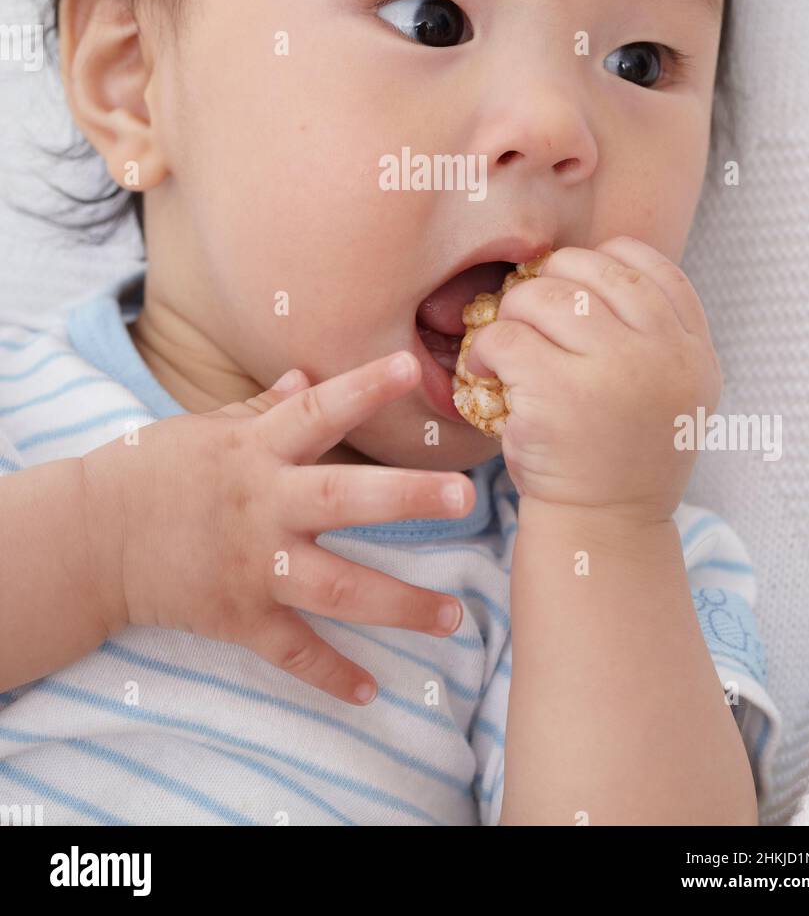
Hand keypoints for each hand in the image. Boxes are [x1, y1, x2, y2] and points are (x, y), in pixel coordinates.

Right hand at [82, 352, 473, 705]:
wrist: (92, 540)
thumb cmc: (152, 471)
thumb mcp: (206, 428)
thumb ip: (263, 407)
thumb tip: (306, 374)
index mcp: (257, 451)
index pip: (319, 411)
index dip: (364, 388)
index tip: (412, 367)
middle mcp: (263, 506)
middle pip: (344, 499)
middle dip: (406, 498)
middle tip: (464, 496)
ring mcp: (254, 566)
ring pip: (336, 585)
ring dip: (398, 603)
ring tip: (452, 617)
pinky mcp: (239, 617)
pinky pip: (293, 651)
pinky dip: (330, 674)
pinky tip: (371, 692)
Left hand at [462, 236, 721, 521]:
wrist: (603, 529)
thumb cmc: (621, 453)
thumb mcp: (671, 390)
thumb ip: (654, 331)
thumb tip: (592, 261)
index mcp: (694, 350)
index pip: (651, 264)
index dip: (604, 263)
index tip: (577, 289)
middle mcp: (663, 354)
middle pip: (591, 271)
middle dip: (549, 283)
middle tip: (530, 316)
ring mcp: (614, 371)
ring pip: (542, 296)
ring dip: (512, 313)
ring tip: (507, 346)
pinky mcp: (559, 393)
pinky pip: (505, 336)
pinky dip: (485, 349)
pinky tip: (486, 371)